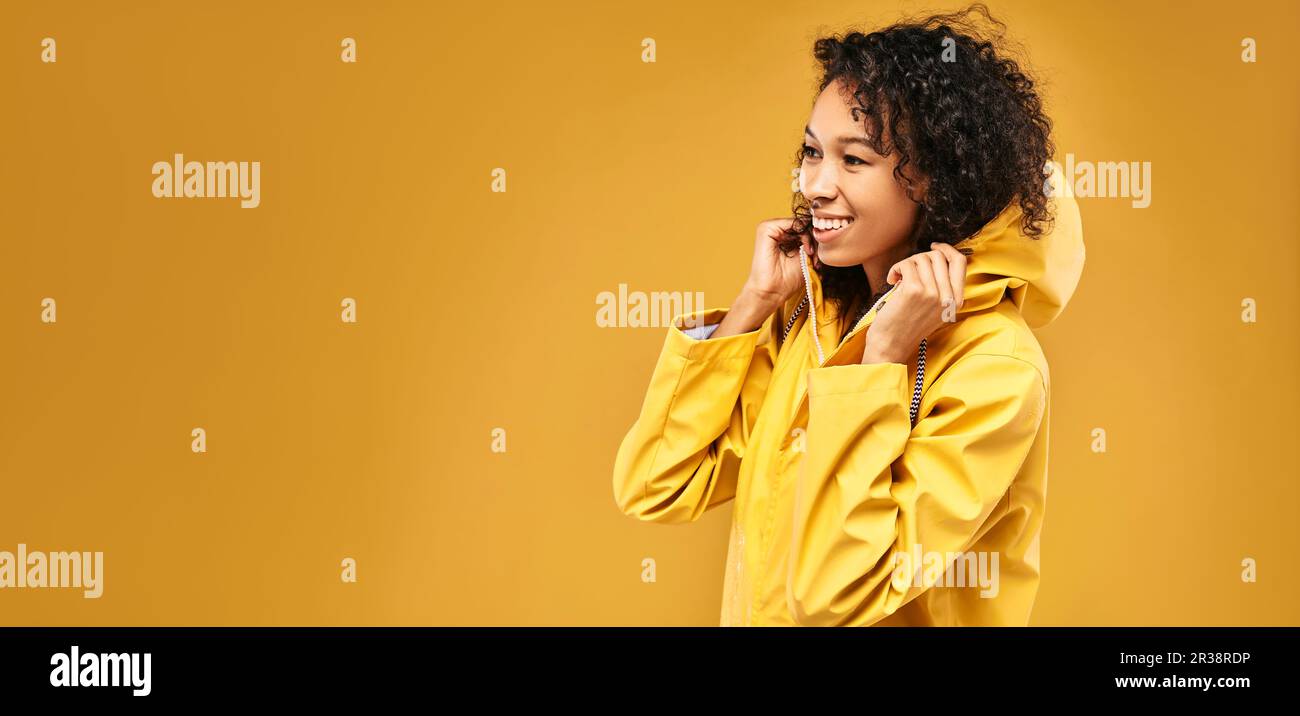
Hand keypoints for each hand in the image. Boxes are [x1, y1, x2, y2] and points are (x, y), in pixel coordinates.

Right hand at [740, 218, 816, 308]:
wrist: (772, 292)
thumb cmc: (787, 279)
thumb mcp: (805, 258)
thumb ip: (812, 243)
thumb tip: (823, 230)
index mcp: (782, 236)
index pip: (804, 227)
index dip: (816, 239)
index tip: (819, 257)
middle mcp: (775, 230)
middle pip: (803, 224)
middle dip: (815, 240)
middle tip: (817, 258)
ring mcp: (769, 227)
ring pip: (800, 223)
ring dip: (811, 239)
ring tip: (812, 256)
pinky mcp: (766, 228)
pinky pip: (793, 223)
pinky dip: (804, 235)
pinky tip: (806, 250)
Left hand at [861, 242, 966, 363]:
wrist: (890, 345)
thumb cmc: (907, 326)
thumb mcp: (935, 310)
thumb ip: (942, 288)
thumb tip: (937, 257)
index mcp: (956, 301)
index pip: (960, 263)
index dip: (947, 249)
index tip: (934, 247)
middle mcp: (947, 297)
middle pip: (938, 256)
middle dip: (919, 258)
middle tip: (907, 271)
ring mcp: (932, 293)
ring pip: (921, 258)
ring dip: (906, 264)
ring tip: (899, 278)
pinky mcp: (914, 290)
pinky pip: (906, 264)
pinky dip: (896, 268)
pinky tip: (891, 280)